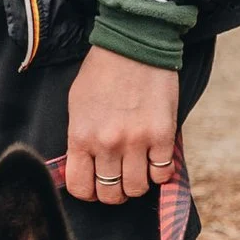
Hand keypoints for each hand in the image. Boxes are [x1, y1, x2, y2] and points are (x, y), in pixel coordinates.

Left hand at [63, 45, 179, 206]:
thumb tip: (84, 167)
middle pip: (111, 194)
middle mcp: (108, 144)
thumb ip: (79, 138)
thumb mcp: (77, 105)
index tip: (95, 184)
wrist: (134, 44)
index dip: (88, 191)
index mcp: (81, 137)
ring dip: (138, 183)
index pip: (80, 188)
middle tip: (119, 179)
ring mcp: (137, 141)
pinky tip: (156, 158)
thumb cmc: (101, 72)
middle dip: (114, 192)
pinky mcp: (163, 135)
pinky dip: (160, 172)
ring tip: (138, 168)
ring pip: (138, 189)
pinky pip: (162, 174)